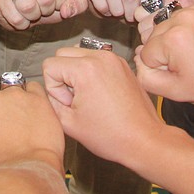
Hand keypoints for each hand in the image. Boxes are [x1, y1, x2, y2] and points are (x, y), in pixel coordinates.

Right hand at [0, 0, 87, 30]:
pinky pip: (16, 18)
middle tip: (43, 7)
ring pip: (28, 6)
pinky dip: (22, 24)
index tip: (57, 1)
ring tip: (33, 11)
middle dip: (47, 10)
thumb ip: (78, 3)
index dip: (62, 3)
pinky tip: (22, 16)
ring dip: (34, 17)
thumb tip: (67, 11)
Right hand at [0, 82, 65, 182]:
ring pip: (14, 92)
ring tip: (24, 126)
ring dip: (17, 105)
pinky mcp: (36, 98)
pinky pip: (34, 89)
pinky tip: (36, 116)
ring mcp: (13, 96)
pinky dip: (35, 99)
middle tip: (8, 131)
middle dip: (0, 112)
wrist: (22, 175)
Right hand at [41, 48, 164, 164]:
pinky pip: (95, 59)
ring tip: (87, 97)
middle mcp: (101, 57)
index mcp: (86, 69)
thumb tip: (49, 91)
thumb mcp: (68, 123)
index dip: (54, 89)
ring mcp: (113, 59)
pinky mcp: (122, 64)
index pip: (50, 66)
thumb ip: (50, 102)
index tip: (69, 104)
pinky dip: (91, 72)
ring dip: (76, 73)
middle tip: (75, 100)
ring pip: (78, 54)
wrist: (144, 139)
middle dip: (63, 77)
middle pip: (62, 54)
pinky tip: (99, 94)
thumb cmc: (111, 135)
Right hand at [85, 0, 157, 23]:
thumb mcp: (144, 5)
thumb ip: (153, 5)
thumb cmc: (130, 4)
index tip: (141, 15)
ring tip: (117, 12)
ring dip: (115, 9)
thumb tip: (158, 12)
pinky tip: (106, 9)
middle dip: (129, 12)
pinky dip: (101, 6)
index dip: (143, 9)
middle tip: (128, 16)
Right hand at [135, 3, 193, 108]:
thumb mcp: (179, 92)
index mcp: (172, 39)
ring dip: (174, 38)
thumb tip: (139, 60)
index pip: (145, 54)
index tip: (182, 75)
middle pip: (153, 36)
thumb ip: (148, 77)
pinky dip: (185, 26)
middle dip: (165, 52)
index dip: (159, 69)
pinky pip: (181, 14)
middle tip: (190, 66)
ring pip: (166, 24)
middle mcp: (180, 17)